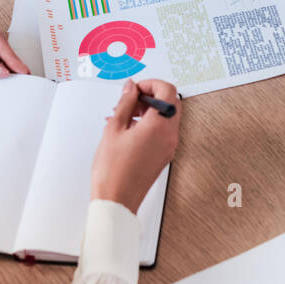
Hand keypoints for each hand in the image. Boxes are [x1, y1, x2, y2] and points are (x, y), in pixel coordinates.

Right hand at [90, 79, 180, 213]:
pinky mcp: (164, 155)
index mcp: (159, 126)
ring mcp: (169, 146)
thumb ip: (125, 102)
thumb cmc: (113, 171)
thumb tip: (131, 87)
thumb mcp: (114, 128)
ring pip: (167, 116)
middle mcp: (169, 135)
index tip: (135, 88)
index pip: (167, 90)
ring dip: (149, 109)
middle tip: (130, 100)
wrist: (117, 200)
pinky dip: (150, 123)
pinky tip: (129, 129)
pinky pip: (163, 131)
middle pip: (171, 102)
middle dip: (151, 96)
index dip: (151, 83)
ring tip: (125, 115)